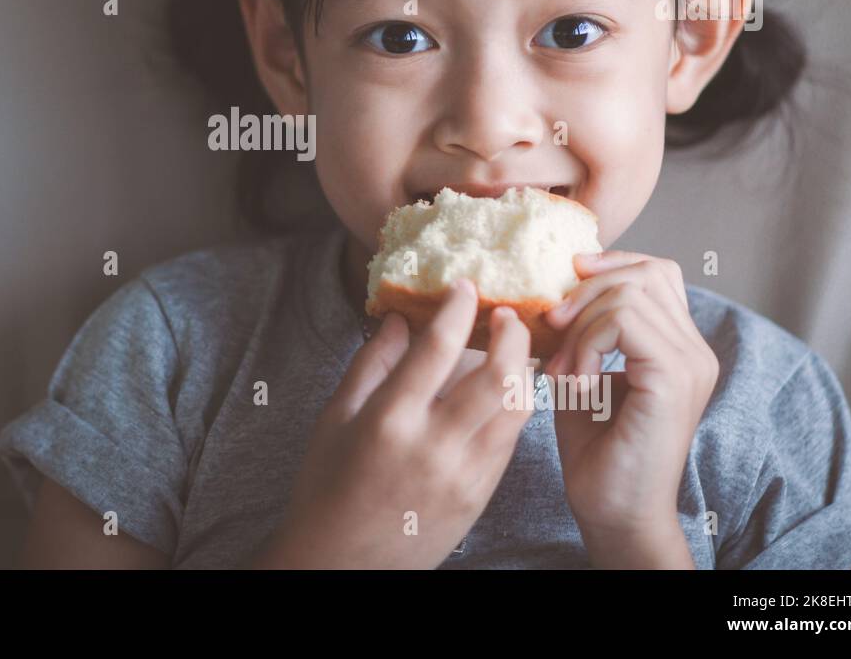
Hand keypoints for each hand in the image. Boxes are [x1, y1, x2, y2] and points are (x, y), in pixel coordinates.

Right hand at [261, 281, 535, 568]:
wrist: (342, 564)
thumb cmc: (327, 486)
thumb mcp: (334, 418)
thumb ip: (370, 363)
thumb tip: (399, 318)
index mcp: (389, 421)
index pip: (438, 350)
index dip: (457, 308)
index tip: (465, 286)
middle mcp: (433, 447)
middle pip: (498, 376)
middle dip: (511, 334)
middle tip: (506, 312)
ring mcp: (464, 475)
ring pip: (517, 407)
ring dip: (523, 368)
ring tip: (514, 345)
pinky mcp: (481, 495)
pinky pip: (510, 439)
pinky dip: (515, 405)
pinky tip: (506, 387)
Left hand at [542, 250, 717, 566]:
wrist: (613, 512)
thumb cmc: (596, 451)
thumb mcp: (584, 372)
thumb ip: (582, 330)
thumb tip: (556, 286)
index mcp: (680, 346)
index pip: (656, 272)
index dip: (610, 264)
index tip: (566, 280)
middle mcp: (695, 350)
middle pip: (644, 273)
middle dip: (585, 292)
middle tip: (552, 329)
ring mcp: (690, 364)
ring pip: (630, 294)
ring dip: (580, 325)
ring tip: (561, 368)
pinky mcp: (672, 379)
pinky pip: (624, 323)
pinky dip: (586, 342)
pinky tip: (574, 379)